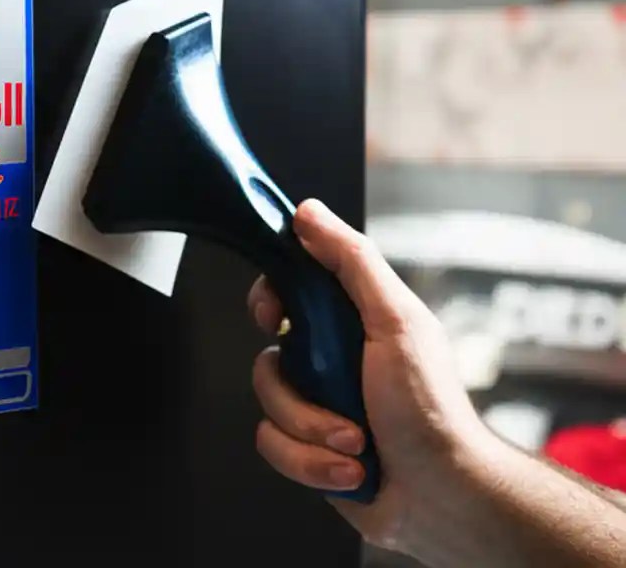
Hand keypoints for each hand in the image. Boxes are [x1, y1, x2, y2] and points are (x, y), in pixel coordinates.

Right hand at [247, 199, 495, 548]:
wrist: (440, 497)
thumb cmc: (431, 412)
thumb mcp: (395, 321)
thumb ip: (352, 262)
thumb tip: (310, 212)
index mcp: (353, 322)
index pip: (289, 289)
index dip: (271, 298)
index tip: (275, 314)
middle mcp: (332, 361)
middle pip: (268, 353)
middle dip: (299, 385)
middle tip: (331, 386)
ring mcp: (318, 406)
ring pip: (268, 405)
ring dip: (313, 430)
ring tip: (356, 442)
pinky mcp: (307, 448)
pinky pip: (273, 446)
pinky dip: (312, 462)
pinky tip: (350, 468)